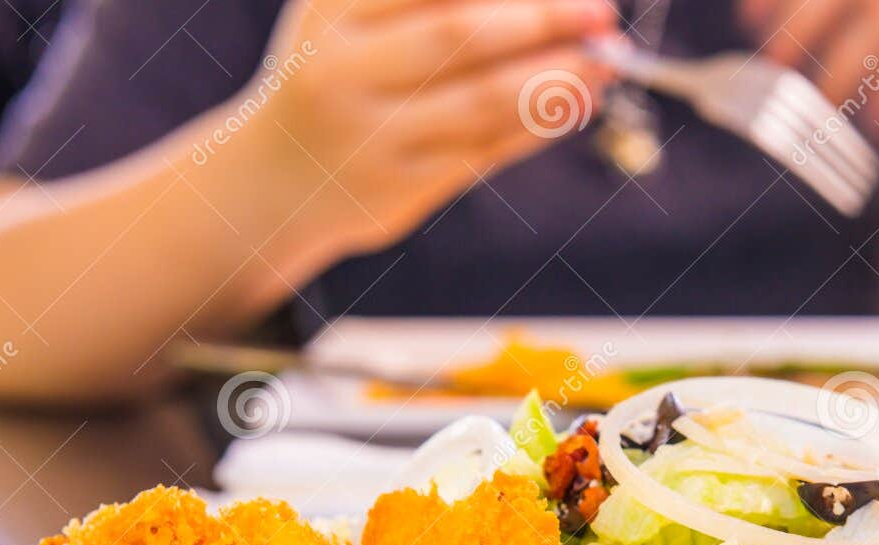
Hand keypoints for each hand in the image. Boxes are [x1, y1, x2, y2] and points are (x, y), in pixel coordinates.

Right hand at [255, 0, 617, 254]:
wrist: (274, 177)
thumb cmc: (338, 75)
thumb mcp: (353, 17)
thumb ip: (428, 3)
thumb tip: (547, 2)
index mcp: (332, 7)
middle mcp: (341, 69)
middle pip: (460, 35)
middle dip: (543, 20)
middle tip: (601, 13)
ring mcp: (367, 136)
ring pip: (481, 102)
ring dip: (554, 80)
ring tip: (603, 65)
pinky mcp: (395, 191)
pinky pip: (483, 152)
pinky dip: (535, 126)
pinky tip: (572, 105)